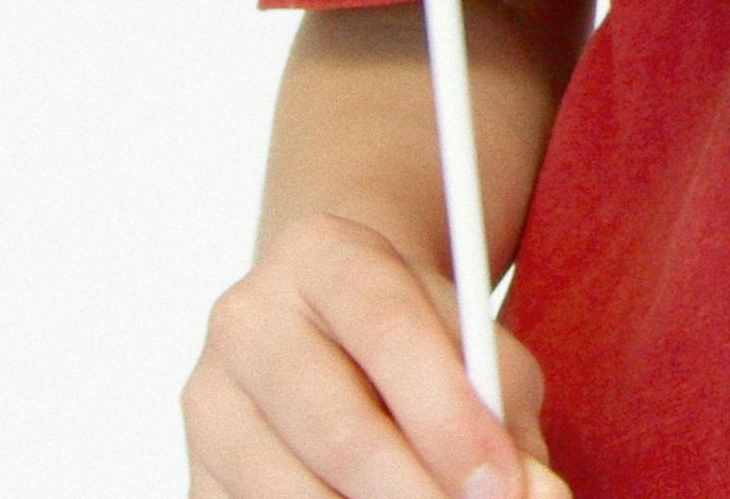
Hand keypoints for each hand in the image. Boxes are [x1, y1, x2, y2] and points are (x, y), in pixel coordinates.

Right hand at [185, 210, 561, 498]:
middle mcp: (247, 319)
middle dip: (413, 491)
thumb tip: (535, 494)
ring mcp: (208, 399)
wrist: (328, 325)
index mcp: (321, 255)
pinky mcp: (195, 470)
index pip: (387, 328)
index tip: (499, 483)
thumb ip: (505, 410)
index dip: (448, 415)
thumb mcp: (476, 342)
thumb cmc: (419, 336)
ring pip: (284, 489)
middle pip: (332, 424)